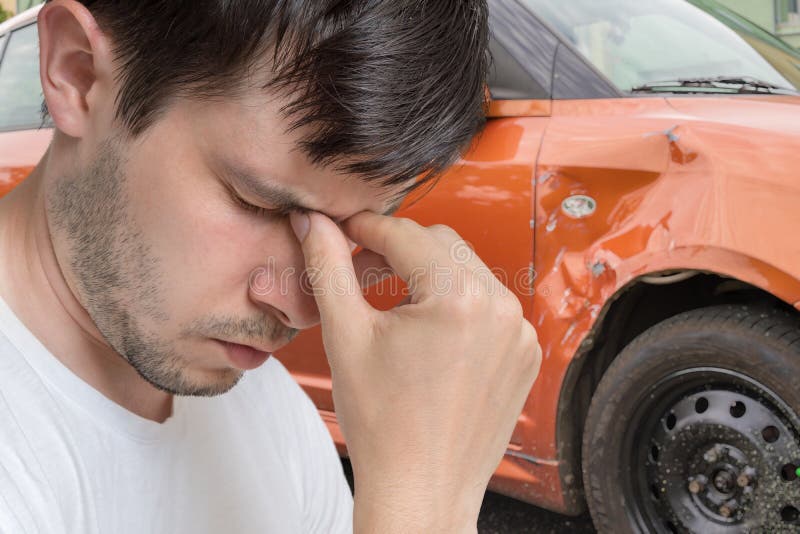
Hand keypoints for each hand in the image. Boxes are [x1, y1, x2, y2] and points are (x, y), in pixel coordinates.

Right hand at [290, 211, 541, 532]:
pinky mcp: (525, 353)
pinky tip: (429, 336)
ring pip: (467, 272)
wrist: (421, 490)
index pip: (405, 234)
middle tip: (361, 272)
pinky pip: (489, 306)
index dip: (365, 229)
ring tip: (393, 308)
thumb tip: (312, 221)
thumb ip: (328, 266)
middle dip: (398, 250)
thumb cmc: (382, 423)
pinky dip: (458, 306)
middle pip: (441, 245)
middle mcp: (500, 307)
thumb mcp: (344, 335)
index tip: (341, 232)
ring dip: (429, 276)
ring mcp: (519, 332)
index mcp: (458, 297)